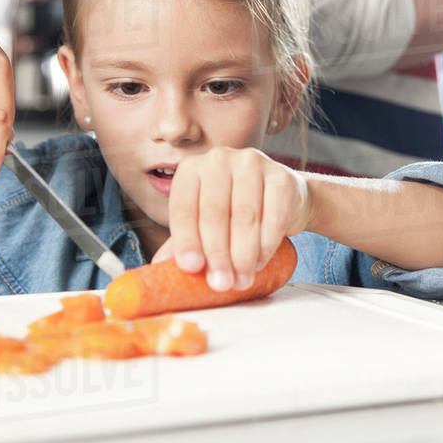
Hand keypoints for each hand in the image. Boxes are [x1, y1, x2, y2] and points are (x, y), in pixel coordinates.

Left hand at [151, 147, 311, 291]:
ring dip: (242, 255)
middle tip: (220, 283)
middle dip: (217, 254)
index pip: (183, 207)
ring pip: (245, 216)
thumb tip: (158, 267)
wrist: (283, 197)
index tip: (191, 268)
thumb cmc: (235, 210)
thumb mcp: (204, 221)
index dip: (186, 240)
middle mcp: (219, 159)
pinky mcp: (282, 177)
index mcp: (192, 169)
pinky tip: (259, 262)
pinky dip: (265, 245)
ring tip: (240, 280)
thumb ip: (183, 241)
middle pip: (214, 213)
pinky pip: (273, 217)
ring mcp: (253, 163)